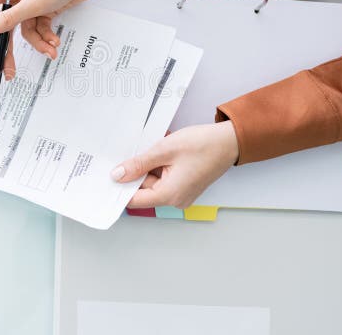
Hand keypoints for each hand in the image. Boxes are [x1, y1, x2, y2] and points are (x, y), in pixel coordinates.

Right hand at [0, 0, 135, 76]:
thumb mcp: (32, 4)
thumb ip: (7, 20)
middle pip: (4, 27)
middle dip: (9, 48)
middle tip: (9, 68)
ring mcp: (31, 5)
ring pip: (26, 31)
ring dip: (38, 42)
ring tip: (49, 49)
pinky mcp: (45, 10)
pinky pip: (40, 29)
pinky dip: (47, 37)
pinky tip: (55, 41)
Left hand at [110, 122, 239, 208]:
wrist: (230, 141)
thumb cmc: (204, 145)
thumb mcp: (164, 150)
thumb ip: (138, 164)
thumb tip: (119, 175)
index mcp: (169, 195)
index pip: (134, 199)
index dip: (121, 187)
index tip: (111, 175)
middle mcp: (176, 200)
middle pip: (144, 189)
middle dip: (140, 170)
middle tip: (144, 151)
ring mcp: (181, 194)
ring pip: (153, 182)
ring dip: (152, 165)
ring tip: (162, 149)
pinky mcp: (185, 187)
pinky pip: (165, 178)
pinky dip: (161, 166)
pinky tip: (168, 153)